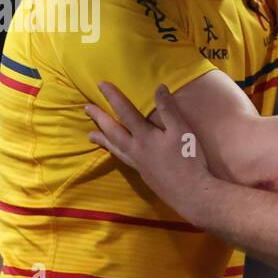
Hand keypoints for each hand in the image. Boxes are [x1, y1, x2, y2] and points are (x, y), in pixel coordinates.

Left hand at [85, 83, 214, 220]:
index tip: (101, 84)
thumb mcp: (182, 131)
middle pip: (112, 131)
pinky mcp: (143, 174)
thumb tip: (159, 87)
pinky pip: (122, 159)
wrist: (190, 193)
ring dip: (102, 139)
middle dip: (99, 118)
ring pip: (114, 148)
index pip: (125, 112)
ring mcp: (138, 163)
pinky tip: (117, 153)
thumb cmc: (189, 160)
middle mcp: (136, 149)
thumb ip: (169, 110)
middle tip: (86, 108)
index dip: (113, 97)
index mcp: (144, 136)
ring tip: (91, 134)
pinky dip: (115, 153)